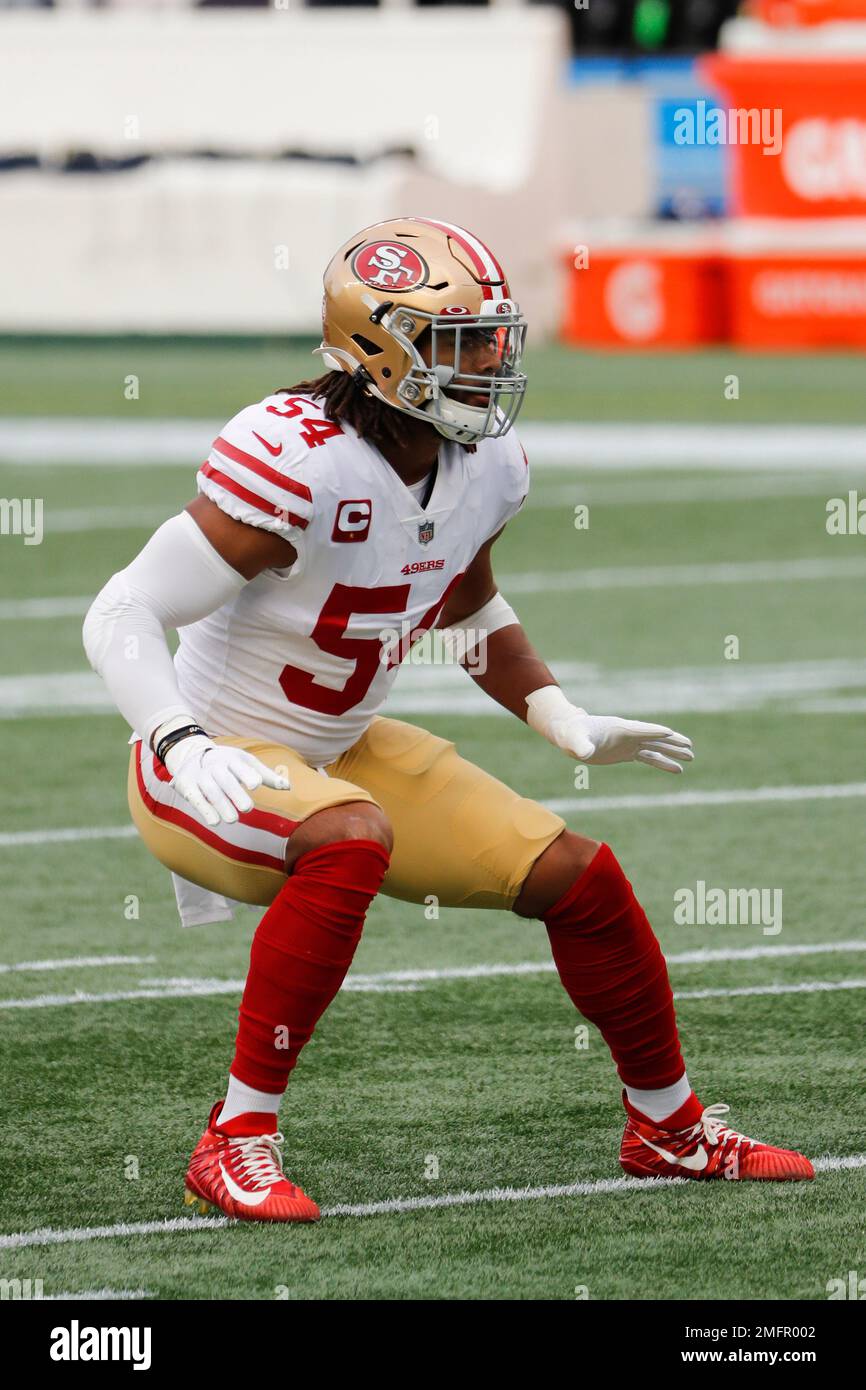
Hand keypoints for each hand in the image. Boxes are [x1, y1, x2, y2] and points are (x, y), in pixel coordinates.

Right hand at [164, 735, 289, 825]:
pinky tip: (215, 821)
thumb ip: (267, 776)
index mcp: (232, 758)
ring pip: (210, 790)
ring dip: (221, 805)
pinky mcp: (187, 785)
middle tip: (247, 808)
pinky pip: (195, 798)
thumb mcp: (247, 764)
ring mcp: (200, 776)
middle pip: (225, 779)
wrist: (191, 755)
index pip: (240, 766)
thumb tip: (288, 787)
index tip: (256, 784)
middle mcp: (215, 766)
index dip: (247, 773)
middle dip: (235, 793)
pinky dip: (205, 809)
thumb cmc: (227, 763)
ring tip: (233, 820)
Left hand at [526, 687, 692, 774]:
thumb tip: (585, 754)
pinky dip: (662, 763)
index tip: (671, 734)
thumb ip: (580, 746)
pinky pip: (649, 757)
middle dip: (672, 742)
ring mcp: (629, 743)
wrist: (570, 734)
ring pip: (656, 747)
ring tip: (691, 758)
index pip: (640, 730)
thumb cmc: (571, 734)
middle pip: (655, 737)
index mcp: (619, 729)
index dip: (654, 732)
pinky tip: (676, 769)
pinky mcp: (627, 752)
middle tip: (690, 747)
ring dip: (672, 752)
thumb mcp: (574, 740)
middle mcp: (628, 734)